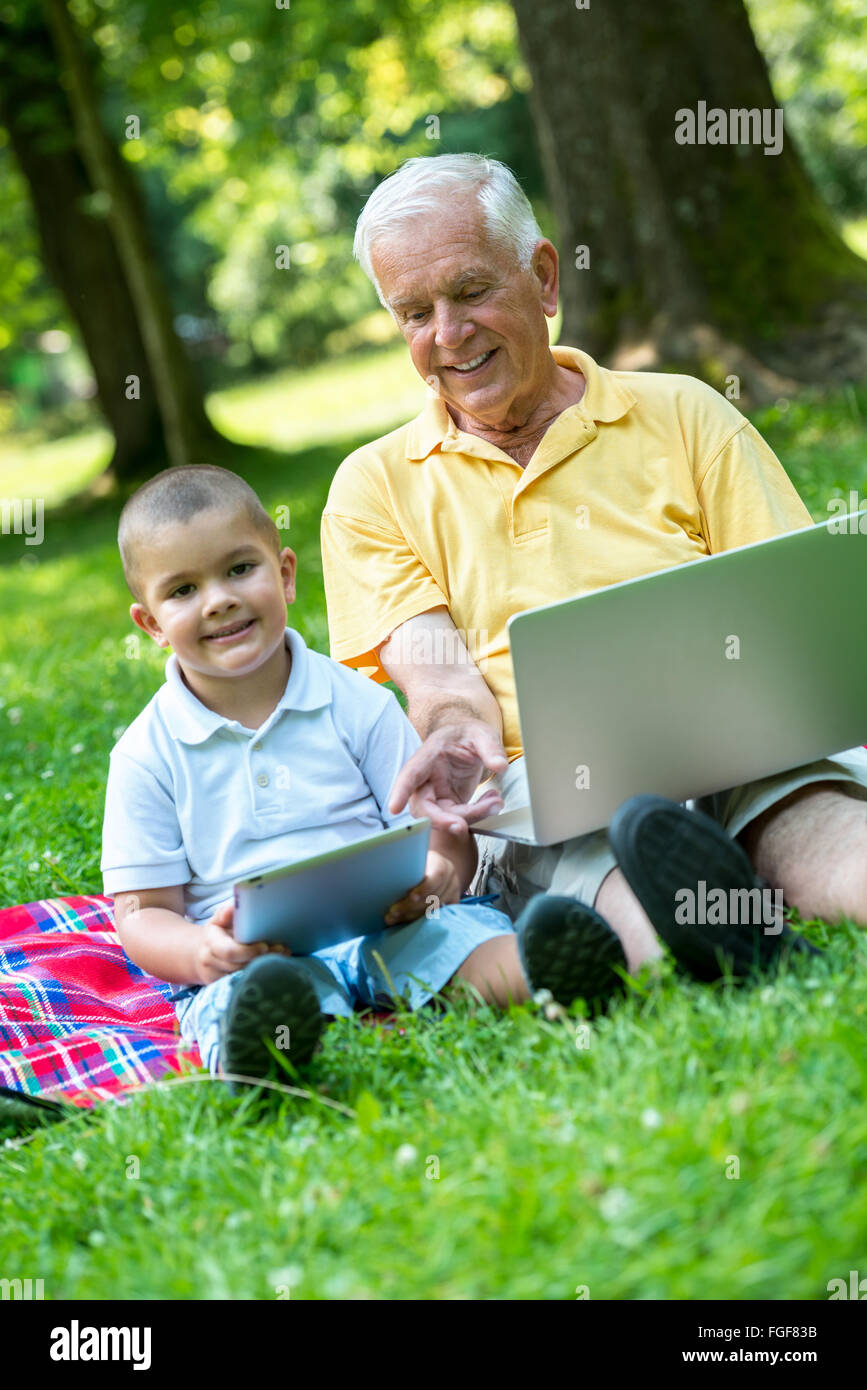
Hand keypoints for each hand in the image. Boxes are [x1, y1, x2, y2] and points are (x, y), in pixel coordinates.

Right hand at [196, 903, 289, 984]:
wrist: (199, 955)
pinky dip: (258, 976)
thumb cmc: (216, 934)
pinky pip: (241, 983)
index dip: (249, 951)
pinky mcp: (220, 987)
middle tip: (281, 950)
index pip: (229, 951)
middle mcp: (210, 962)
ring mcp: (214, 977)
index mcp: (210, 942)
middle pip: (238, 966)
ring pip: (241, 976)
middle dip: (261, 959)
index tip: (265, 946)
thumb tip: (233, 908)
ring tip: (282, 955)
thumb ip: (226, 913)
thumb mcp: (218, 920)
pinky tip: (272, 967)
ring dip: (263, 968)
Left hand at [385, 849, 461, 926]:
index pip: (438, 876)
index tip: (411, 897)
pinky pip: (437, 918)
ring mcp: (453, 894)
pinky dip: (419, 922)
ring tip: (392, 919)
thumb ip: (408, 866)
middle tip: (392, 912)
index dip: (425, 888)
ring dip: (411, 917)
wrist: (438, 869)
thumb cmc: (418, 864)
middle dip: (411, 907)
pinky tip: (404, 923)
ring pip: (433, 911)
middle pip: (433, 898)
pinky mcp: (452, 905)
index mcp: (442, 865)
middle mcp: (451, 880)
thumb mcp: (415, 859)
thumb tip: (384, 873)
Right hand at [388, 720, 507, 835]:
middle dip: (439, 820)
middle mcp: (427, 778)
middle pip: (422, 806)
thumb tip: (499, 765)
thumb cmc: (468, 734)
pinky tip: (493, 802)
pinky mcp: (448, 804)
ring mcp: (436, 793)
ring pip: (441, 816)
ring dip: (468, 817)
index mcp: (428, 755)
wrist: (470, 742)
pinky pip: (458, 817)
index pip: (410, 774)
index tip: (393, 808)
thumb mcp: (482, 734)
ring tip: (495, 802)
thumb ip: (490, 748)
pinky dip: (478, 814)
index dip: (400, 791)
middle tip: (461, 826)